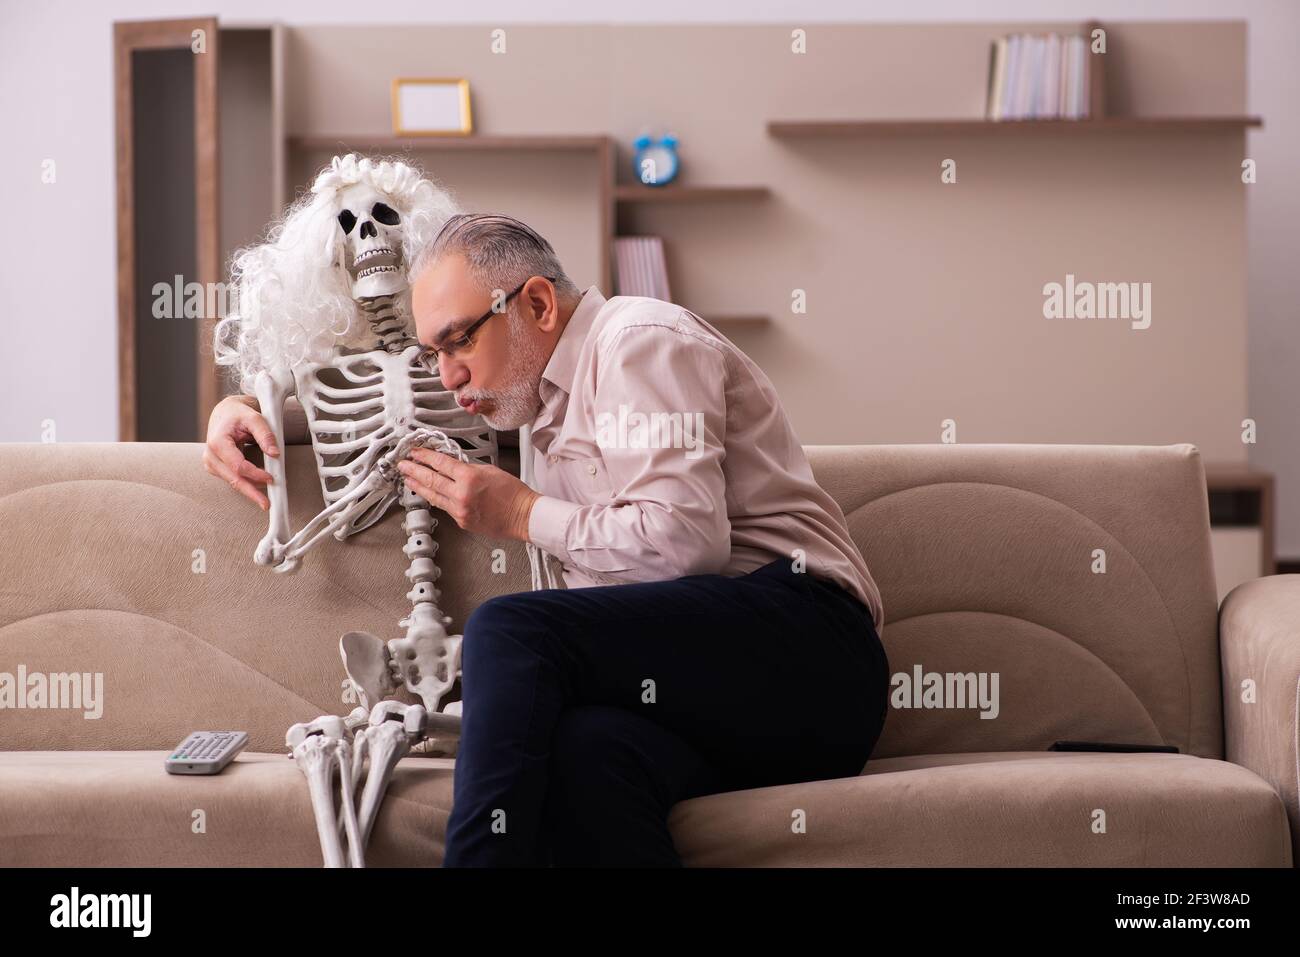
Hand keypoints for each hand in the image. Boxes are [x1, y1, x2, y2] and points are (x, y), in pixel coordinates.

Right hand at [202, 395, 277, 509]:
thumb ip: (265, 435)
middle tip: (266, 504)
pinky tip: (258, 489)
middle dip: (251, 492)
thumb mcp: (254, 418)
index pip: (238, 465)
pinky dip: (246, 484)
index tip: (271, 478)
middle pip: (233, 479)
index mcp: (217, 442)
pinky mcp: (216, 468)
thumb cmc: (238, 415)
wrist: (224, 413)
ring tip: (265, 500)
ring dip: (250, 490)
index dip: (255, 474)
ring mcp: (211, 464)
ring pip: (232, 482)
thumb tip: (275, 454)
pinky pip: (232, 479)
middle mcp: (210, 455)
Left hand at [397, 448, 539, 540]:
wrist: (523, 515)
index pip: (440, 463)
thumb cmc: (513, 493)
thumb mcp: (490, 470)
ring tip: (408, 479)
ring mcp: (459, 510)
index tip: (415, 452)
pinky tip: (428, 493)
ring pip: (432, 496)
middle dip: (414, 470)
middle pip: (430, 479)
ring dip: (418, 486)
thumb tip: (452, 466)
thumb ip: (468, 468)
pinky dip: (435, 498)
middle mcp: (461, 494)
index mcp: (469, 477)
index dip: (425, 456)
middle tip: (403, 464)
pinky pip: (444, 507)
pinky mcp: (461, 521)